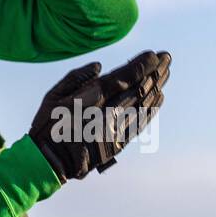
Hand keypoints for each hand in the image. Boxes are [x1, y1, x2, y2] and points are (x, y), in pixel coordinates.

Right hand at [29, 51, 170, 182]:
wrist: (49, 162)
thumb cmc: (47, 125)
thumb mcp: (52, 96)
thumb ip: (76, 77)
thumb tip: (100, 66)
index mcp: (91, 98)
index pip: (124, 77)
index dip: (141, 65)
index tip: (154, 54)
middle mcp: (107, 113)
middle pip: (138, 88)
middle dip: (155, 72)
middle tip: (167, 57)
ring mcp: (115, 129)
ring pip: (143, 104)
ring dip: (157, 87)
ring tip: (167, 73)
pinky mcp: (117, 143)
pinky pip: (140, 123)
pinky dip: (152, 109)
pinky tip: (160, 97)